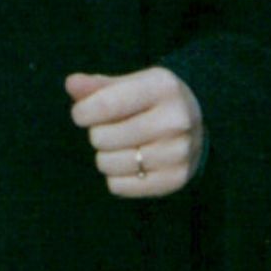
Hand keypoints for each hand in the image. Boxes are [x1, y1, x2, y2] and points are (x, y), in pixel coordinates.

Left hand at [65, 67, 204, 198]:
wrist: (198, 125)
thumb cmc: (153, 101)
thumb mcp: (131, 84)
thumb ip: (98, 86)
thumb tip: (72, 84)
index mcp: (162, 88)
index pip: (105, 105)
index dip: (82, 112)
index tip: (81, 113)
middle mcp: (174, 120)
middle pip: (102, 137)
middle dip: (97, 133)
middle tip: (110, 129)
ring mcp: (177, 153)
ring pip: (108, 164)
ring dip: (104, 156)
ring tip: (120, 146)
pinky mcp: (175, 179)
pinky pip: (119, 186)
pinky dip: (115, 177)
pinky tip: (129, 164)